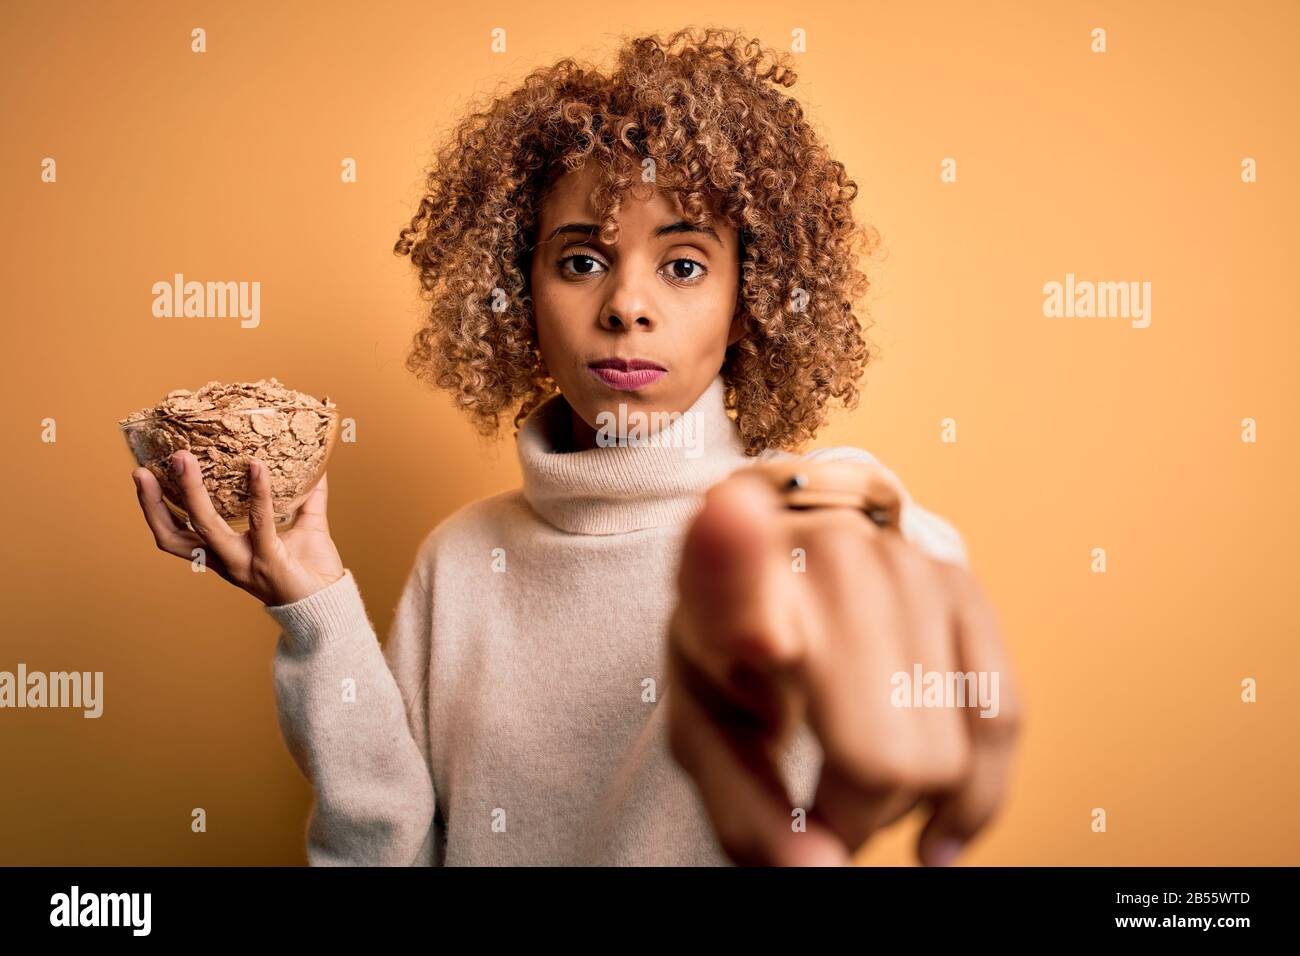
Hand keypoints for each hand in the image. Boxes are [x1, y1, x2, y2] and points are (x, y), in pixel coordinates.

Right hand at [132, 450, 344, 606]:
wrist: (330, 605)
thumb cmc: (312, 569)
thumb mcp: (304, 526)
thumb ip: (306, 496)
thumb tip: (314, 463)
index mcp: (223, 554)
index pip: (175, 534)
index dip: (154, 510)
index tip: (143, 476)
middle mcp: (225, 561)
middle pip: (173, 536)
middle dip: (153, 504)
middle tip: (142, 471)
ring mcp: (244, 563)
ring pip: (206, 527)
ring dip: (191, 492)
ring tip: (183, 459)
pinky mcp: (269, 561)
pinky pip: (260, 523)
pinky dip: (258, 493)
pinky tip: (257, 466)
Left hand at [666, 468, 1021, 865]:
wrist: (783, 546)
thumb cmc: (731, 649)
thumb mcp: (702, 726)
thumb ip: (746, 809)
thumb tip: (823, 872)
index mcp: (729, 585)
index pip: (728, 569)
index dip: (728, 555)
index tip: (725, 520)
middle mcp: (823, 556)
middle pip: (880, 757)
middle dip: (854, 817)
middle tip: (821, 806)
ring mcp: (905, 561)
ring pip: (947, 751)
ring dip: (907, 802)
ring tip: (861, 792)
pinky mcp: (962, 578)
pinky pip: (1001, 716)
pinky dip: (976, 793)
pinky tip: (940, 833)